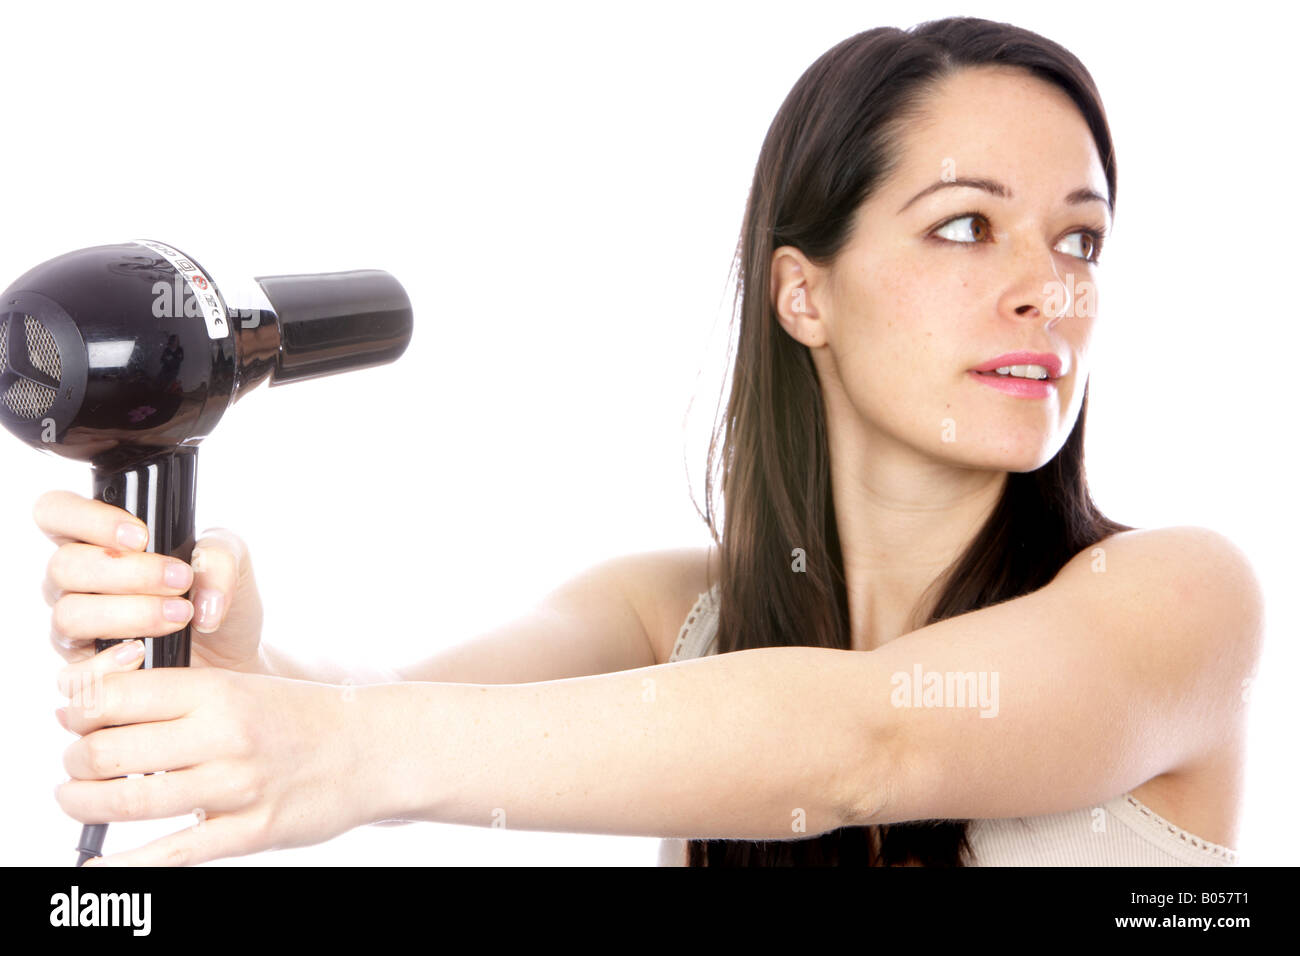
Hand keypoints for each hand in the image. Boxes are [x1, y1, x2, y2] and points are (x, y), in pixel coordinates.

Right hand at [36, 490, 266, 673]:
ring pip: (69, 615)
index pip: (56, 512)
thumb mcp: (231, 562)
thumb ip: (218, 554)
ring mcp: (75, 627)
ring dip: (130, 614)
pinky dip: (111, 662)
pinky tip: (144, 654)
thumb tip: (198, 586)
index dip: (87, 519)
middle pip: (64, 566)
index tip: (141, 537)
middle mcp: (76, 582)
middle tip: (179, 580)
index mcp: (98, 540)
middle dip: (129, 573)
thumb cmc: (215, 599)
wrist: (230, 656)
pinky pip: (73, 672)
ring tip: (181, 615)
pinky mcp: (83, 669)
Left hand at [54, 642, 374, 865]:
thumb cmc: (298, 718)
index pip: (113, 696)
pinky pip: (173, 853)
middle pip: (107, 751)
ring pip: (129, 800)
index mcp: (217, 690)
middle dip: (74, 762)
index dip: (76, 709)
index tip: (72, 719)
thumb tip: (88, 709)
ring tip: (77, 799)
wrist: (372, 748)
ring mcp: (237, 785)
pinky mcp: (251, 830)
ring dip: (84, 804)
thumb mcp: (240, 686)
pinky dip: (127, 866)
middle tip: (75, 765)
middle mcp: (224, 734)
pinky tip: (100, 866)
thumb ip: (175, 696)